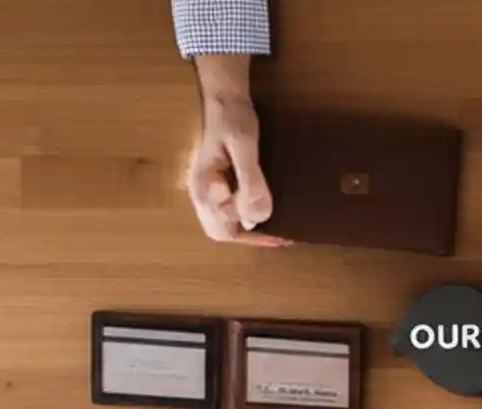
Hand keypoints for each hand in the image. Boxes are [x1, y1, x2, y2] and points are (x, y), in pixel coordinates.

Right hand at [187, 55, 287, 246]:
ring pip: (223, 223)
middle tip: (281, 237)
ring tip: (277, 230)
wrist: (225, 98)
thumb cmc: (233, 118)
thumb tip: (257, 217)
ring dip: (248, 230)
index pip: (224, 226)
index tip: (279, 231)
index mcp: (204, 186)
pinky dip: (245, 217)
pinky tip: (265, 213)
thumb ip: (250, 181)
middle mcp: (201, 192)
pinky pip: (227, 209)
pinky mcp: (216, 182)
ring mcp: (207, 188)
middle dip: (249, 238)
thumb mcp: (245, 147)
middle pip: (220, 231)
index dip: (251, 232)